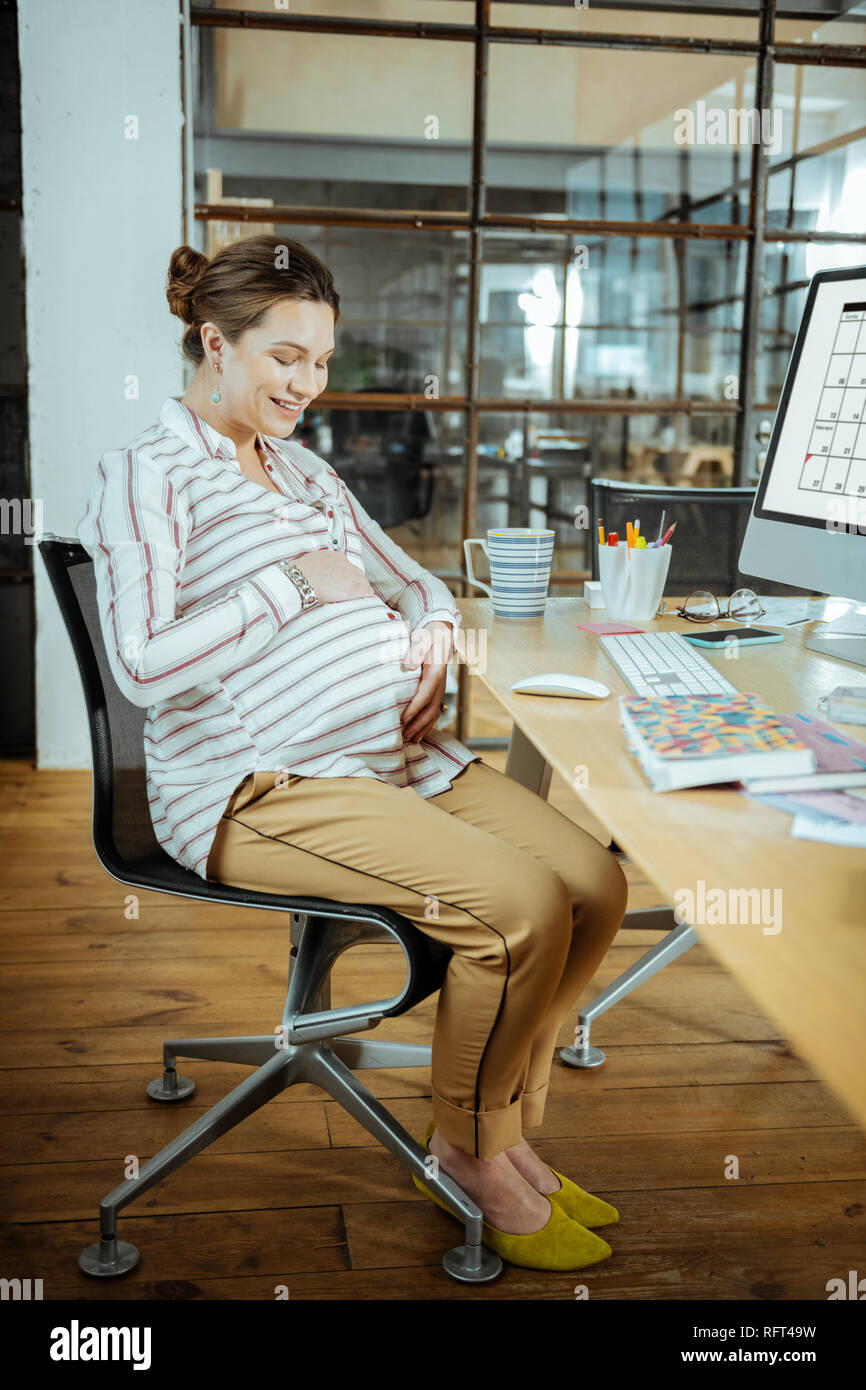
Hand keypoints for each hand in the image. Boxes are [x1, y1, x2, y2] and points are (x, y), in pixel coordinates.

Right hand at [295, 551, 375, 602]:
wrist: (300, 580)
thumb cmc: (301, 573)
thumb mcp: (314, 561)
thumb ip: (323, 565)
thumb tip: (322, 571)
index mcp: (337, 557)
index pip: (349, 566)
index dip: (347, 576)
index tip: (343, 582)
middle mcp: (346, 565)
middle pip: (358, 574)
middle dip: (355, 582)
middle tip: (348, 591)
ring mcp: (351, 576)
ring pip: (363, 582)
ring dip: (360, 589)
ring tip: (356, 597)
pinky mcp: (353, 588)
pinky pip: (367, 591)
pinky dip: (365, 596)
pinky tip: (363, 600)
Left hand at [400, 621, 452, 743]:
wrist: (441, 635)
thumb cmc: (428, 637)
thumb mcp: (422, 638)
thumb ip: (415, 650)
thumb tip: (407, 665)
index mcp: (436, 672)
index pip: (425, 693)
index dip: (414, 708)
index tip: (402, 719)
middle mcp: (440, 684)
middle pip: (431, 708)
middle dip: (418, 724)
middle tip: (403, 735)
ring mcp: (440, 689)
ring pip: (434, 713)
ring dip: (422, 728)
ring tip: (409, 740)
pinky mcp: (437, 692)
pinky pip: (434, 712)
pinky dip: (426, 725)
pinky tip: (417, 735)